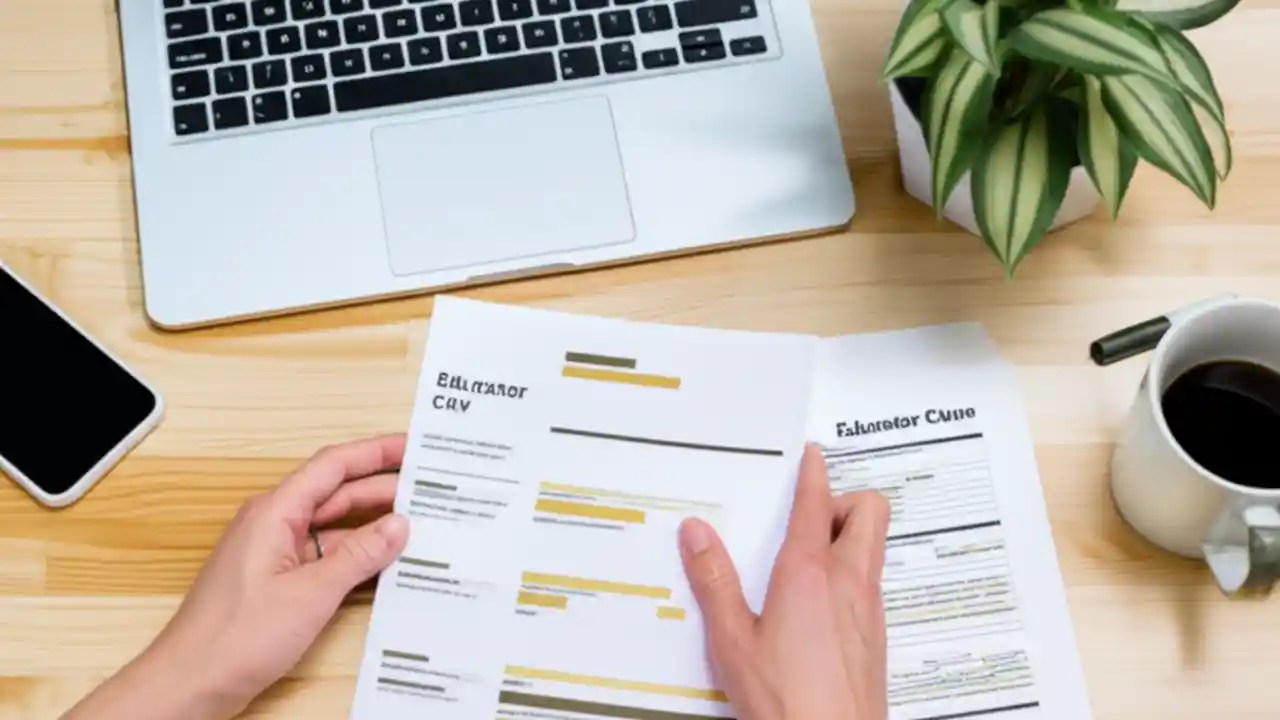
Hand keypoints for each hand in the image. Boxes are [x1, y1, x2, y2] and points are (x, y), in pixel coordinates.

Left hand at [65, 435, 411, 719]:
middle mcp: (273, 525)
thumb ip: (359, 556)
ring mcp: (275, 553)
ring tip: (417, 522)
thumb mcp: (310, 595)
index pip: (334, 465)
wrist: (190, 684)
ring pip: (334, 526)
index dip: (375, 451)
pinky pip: (325, 555)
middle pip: (337, 493)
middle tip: (428, 487)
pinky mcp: (278, 581)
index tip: (411, 446)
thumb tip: (397, 526)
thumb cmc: (231, 640)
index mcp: (274, 513)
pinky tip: (384, 562)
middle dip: (383, 488)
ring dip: (372, 525)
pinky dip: (356, 556)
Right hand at [679, 444, 890, 719]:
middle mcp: (848, 582)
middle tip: (809, 512)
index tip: (809, 455)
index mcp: (808, 573)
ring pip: (874, 546)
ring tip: (806, 556)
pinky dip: (851, 575)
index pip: (816, 502)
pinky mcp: (875, 635)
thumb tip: (696, 534)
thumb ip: (713, 582)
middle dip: (843, 499)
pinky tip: (817, 605)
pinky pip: (871, 582)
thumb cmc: (787, 705)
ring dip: (848, 536)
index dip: (813, 471)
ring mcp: (868, 609)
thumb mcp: (732, 641)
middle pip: (869, 510)